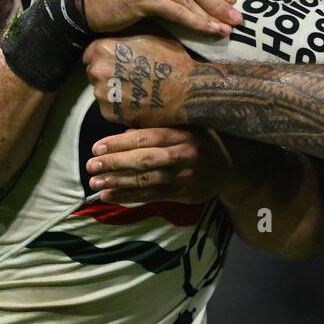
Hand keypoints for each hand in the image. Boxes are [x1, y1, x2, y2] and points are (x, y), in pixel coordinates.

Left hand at [84, 34, 191, 127]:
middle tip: (129, 76)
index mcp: (103, 48)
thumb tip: (118, 28)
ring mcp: (102, 94)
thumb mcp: (150, 34)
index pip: (90, 53)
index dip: (104, 57)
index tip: (117, 61)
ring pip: (101, 91)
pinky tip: (136, 101)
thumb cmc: (171, 60)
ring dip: (113, 90)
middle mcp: (98, 70)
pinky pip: (109, 108)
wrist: (186, 91)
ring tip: (135, 89)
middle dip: (107, 74)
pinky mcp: (109, 113)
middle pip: (93, 72)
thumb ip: (127, 32)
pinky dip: (119, 106)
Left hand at [85, 127, 231, 203]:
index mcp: (181, 134)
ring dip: (118, 183)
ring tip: (95, 183)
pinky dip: (130, 197)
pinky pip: (152, 196)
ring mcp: (183, 177)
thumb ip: (159, 127)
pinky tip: (111, 196)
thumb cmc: (202, 140)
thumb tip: (124, 132)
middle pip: (143, 160)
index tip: (97, 147)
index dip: (119, 143)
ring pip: (145, 181)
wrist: (232, 165)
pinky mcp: (183, 194)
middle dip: (114, 163)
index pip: (144, 138)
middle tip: (91, 166)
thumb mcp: (186, 125)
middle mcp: (182, 155)